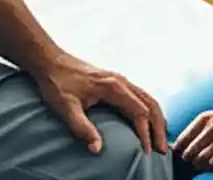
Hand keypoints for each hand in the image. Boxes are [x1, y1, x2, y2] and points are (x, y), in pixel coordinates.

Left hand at [32, 53, 168, 155]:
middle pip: (150, 104)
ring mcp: (119, 80)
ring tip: (160, 140)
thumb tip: (97, 149)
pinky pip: (140, 96)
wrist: (49, 60)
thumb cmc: (56, 83)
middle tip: (163, 150)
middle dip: (159, 128)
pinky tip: (147, 123)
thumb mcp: (66, 107)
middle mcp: (121, 81)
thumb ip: (82, 128)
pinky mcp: (114, 82)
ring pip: (148, 99)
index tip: (147, 152)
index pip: (140, 112)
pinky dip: (149, 111)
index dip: (146, 133)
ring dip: (157, 119)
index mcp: (113, 87)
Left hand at [172, 105, 212, 171]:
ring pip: (200, 160)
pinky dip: (212, 167)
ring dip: (201, 165)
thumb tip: (180, 146)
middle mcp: (212, 128)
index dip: (180, 150)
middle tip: (194, 162)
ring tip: (205, 164)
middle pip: (189, 152)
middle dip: (190, 160)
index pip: (182, 139)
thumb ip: (200, 129)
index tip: (182, 155)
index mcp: (204, 118)